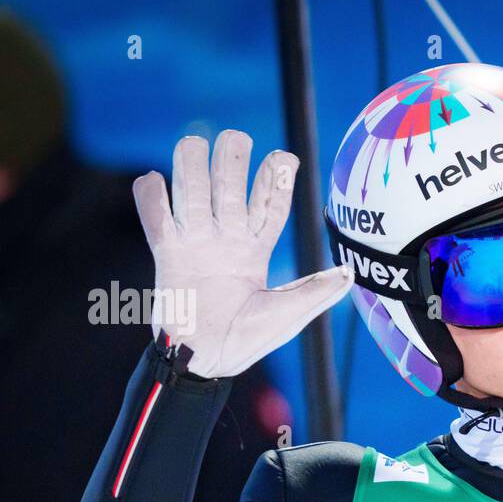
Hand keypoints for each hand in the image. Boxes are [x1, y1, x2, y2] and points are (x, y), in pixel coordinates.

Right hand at [132, 129, 351, 377]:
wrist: (205, 362)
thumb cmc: (248, 341)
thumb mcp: (289, 315)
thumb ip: (317, 291)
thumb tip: (351, 273)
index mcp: (255, 249)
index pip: (267, 204)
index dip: (275, 179)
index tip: (285, 157)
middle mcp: (225, 239)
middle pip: (227, 187)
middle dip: (230, 160)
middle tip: (235, 139)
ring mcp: (195, 244)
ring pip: (192, 192)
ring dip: (191, 166)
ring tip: (194, 145)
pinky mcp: (167, 255)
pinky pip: (156, 220)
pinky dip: (151, 198)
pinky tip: (153, 180)